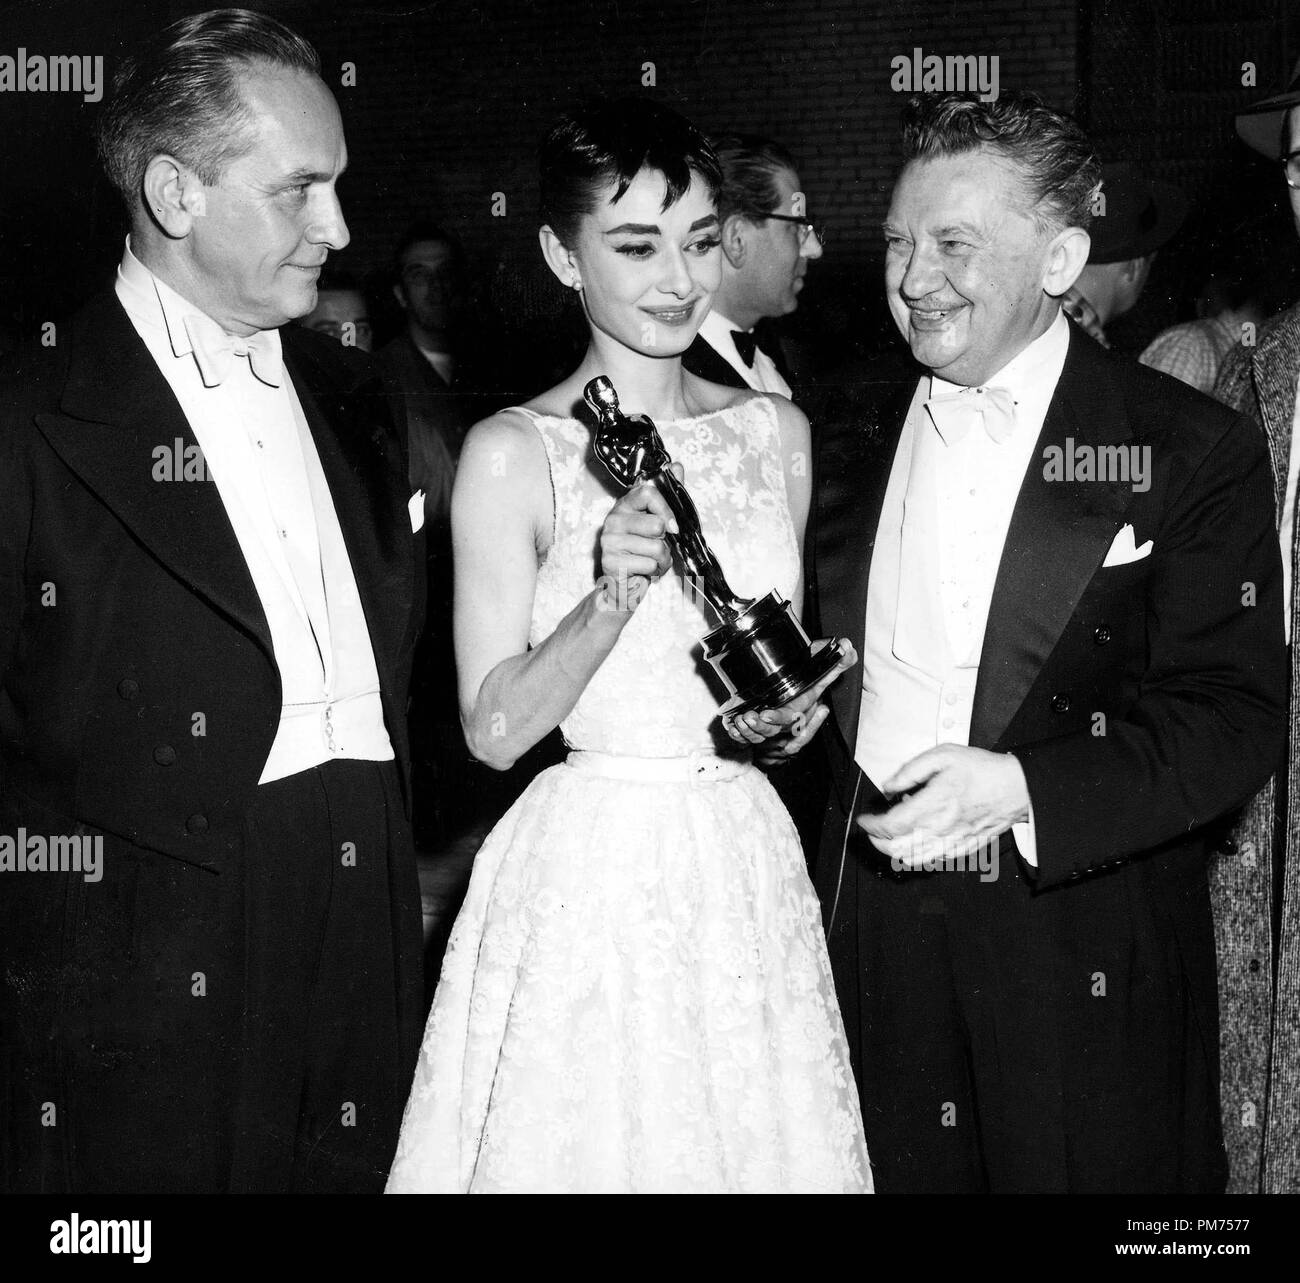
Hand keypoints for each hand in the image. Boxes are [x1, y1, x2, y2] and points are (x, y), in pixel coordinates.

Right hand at [597, 467, 680, 611]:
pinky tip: (644, 571)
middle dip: (664, 543)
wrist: (624, 584)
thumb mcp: (657, 523)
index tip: (673, 527)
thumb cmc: (642, 552)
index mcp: (625, 505)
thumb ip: (667, 496)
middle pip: (655, 524)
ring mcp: (609, 540)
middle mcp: (613, 519)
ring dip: (662, 560)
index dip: (666, 509)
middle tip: (656, 548)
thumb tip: (677, 466)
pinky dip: (654, 572)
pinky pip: (649, 565)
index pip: (647, 492)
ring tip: (652, 562)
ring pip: (655, 547)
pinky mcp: (610, 561)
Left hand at [725, 640, 856, 758]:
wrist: (799, 704)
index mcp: (798, 711)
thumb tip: (849, 648)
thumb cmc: (808, 690)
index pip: (790, 718)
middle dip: (759, 727)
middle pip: (771, 731)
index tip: (765, 714)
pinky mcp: (758, 730)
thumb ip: (836, 664)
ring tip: (738, 720)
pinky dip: (738, 735)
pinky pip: (747, 738)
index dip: (778, 718)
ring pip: (757, 737)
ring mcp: (770, 728)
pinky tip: (730, 727)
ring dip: (747, 731)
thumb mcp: (820, 677)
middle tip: (748, 717)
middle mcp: (784, 722)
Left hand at [855, 745, 1028, 864]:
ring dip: (893, 852)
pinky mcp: (963, 850)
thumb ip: (911, 770)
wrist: (1016, 788)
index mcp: (934, 804)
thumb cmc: (982, 770)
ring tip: (887, 839)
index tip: (864, 819)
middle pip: (897, 848)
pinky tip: (911, 845)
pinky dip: (915, 858)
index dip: (871, 826)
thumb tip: (889, 787)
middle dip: (877, 841)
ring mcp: (953, 842)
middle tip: (871, 830)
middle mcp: (942, 828)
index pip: (891, 825)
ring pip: (913, 860)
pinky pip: (932, 862)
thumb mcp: (943, 756)